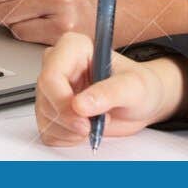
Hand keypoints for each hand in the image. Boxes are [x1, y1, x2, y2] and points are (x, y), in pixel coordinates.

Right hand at [35, 32, 187, 145]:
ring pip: (45, 117)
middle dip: (70, 120)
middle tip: (94, 125)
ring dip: (71, 131)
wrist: (143, 104)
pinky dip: (67, 139)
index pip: (51, 75)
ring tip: (95, 123)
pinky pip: (48, 131)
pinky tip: (85, 131)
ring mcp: (53, 89)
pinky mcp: (53, 110)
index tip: (84, 120)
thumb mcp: (133, 87)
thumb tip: (80, 104)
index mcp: (74, 48)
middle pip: (45, 98)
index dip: (63, 101)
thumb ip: (109, 93)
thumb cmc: (140, 86)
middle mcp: (59, 66)